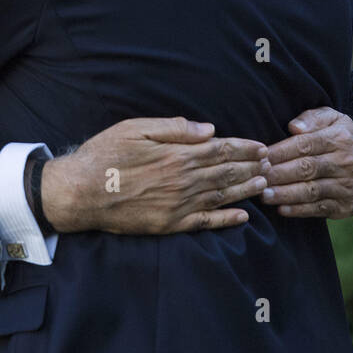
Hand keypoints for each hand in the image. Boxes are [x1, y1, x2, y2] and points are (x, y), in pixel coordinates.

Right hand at [42, 117, 268, 234]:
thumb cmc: (105, 154)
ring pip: (222, 196)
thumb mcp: (136, 127)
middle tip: (272, 163)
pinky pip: (206, 223)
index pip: (221, 149)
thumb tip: (209, 129)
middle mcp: (184, 181)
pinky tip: (243, 217)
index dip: (244, 147)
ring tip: (264, 183)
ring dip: (245, 189)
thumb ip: (175, 127)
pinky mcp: (170, 225)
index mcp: (177, 155)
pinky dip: (227, 220)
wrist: (80, 192)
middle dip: (251, 166)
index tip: (262, 146)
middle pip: (226, 172)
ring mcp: (179, 206)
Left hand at [261, 105, 352, 217]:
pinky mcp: (345, 206)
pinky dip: (300, 210)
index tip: (259, 157)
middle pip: (306, 168)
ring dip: (286, 194)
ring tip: (264, 195)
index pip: (305, 144)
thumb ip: (313, 118)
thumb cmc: (346, 140)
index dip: (280, 152)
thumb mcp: (336, 120)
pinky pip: (319, 208)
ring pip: (311, 190)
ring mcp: (346, 186)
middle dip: (278, 174)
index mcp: (339, 138)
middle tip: (256, 177)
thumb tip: (293, 127)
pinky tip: (282, 209)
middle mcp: (345, 163)